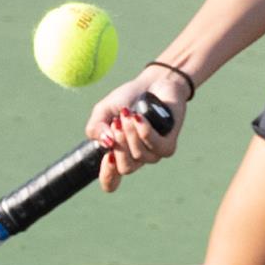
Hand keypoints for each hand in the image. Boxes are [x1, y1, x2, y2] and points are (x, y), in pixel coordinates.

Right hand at [86, 67, 188, 192]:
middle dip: (118, 145)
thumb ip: (96, 127)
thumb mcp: (103, 111)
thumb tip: (106, 143)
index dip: (107, 176)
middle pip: (125, 168)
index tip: (106, 156)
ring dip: (130, 132)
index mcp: (118, 155)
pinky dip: (144, 131)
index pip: (111, 182)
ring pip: (139, 156)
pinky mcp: (168, 146)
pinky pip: (155, 146)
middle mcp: (136, 159)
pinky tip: (139, 117)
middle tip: (116, 123)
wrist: (153, 82)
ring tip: (128, 113)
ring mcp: (153, 155)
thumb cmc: (127, 99)